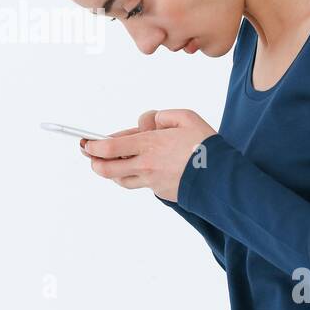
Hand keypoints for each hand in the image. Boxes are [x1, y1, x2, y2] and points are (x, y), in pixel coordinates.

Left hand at [79, 109, 216, 202]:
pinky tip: (142, 168)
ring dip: (113, 172)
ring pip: (122, 180)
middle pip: (107, 169)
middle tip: (90, 156)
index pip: (109, 148)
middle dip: (94, 162)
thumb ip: (161, 117)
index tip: (86, 142)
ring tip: (112, 163)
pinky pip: (142, 184)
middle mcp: (146, 166)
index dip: (93, 145)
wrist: (223, 178)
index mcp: (149, 145)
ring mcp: (152, 182)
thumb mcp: (185, 117)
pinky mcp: (161, 193)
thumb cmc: (206, 145)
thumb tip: (149, 123)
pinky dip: (136, 176)